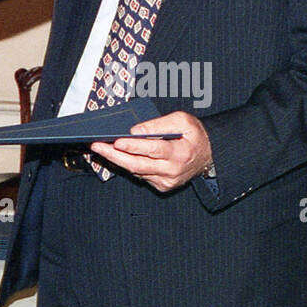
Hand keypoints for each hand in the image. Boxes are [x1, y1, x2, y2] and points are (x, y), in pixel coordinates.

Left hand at [89, 110, 211, 192]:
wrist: (209, 156)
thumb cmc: (194, 135)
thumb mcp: (183, 120)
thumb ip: (160, 124)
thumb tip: (135, 131)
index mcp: (180, 152)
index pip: (153, 149)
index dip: (134, 146)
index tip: (117, 141)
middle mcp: (173, 170)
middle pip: (138, 164)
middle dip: (115, 155)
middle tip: (97, 146)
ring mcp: (167, 181)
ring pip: (137, 171)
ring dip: (117, 160)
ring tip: (101, 149)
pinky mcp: (162, 186)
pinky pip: (141, 175)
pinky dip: (129, 165)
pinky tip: (117, 156)